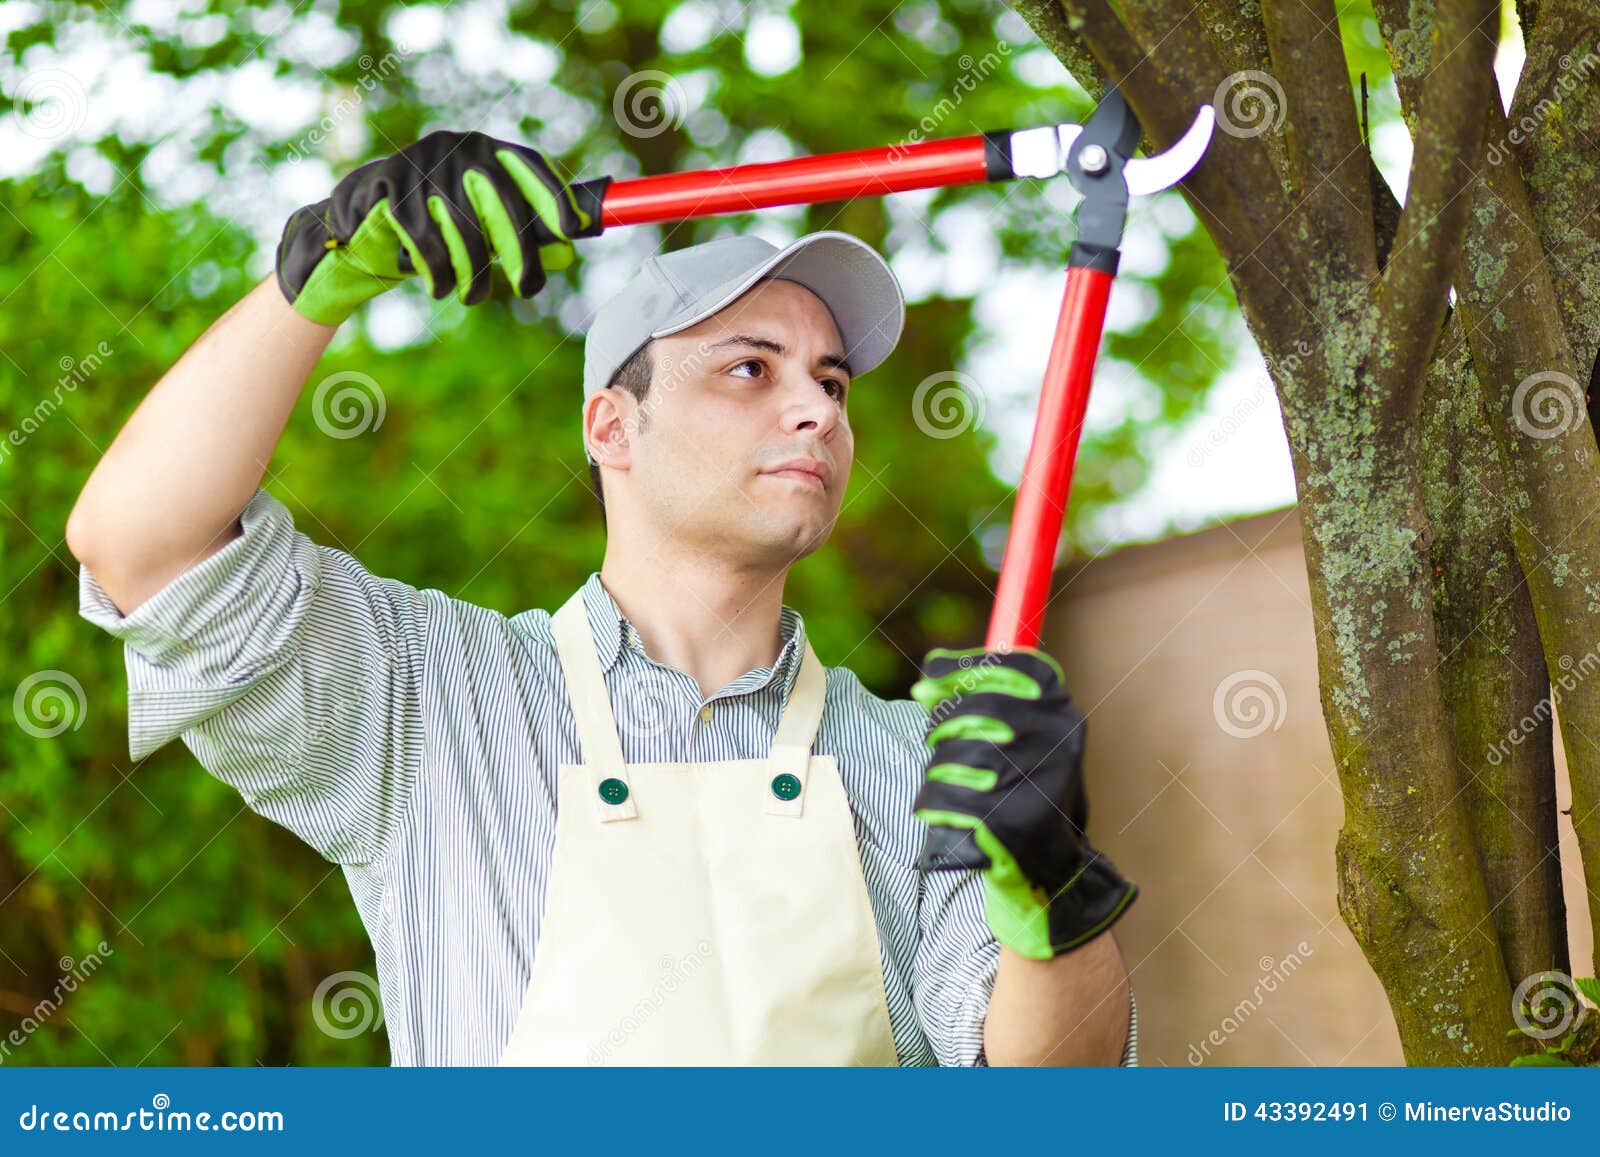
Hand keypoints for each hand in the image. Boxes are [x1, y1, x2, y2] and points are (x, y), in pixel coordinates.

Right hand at [275, 130, 599, 324]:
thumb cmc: (438, 222)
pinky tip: (439, 288)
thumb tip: (564, 254)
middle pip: (502, 200)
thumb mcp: (478, 222)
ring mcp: (425, 163)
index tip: (570, 231)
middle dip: (520, 251)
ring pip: (465, 227)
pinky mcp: (392, 184)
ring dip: (474, 274)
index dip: (553, 196)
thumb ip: (518, 232)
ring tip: (473, 297)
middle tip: (528, 289)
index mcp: (488, 150)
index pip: (530, 165)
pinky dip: (437, 271)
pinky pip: (426, 238)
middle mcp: (459, 148)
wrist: (364, 214)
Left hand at [911, 646, 1137, 958]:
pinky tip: (940, 810)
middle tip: (932, 740)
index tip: (926, 682)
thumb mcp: (1018, 736)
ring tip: (948, 782)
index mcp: (1060, 711)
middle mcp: (1058, 740)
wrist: (1049, 864)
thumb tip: (926, 679)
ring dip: (938, 770)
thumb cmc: (1020, 785)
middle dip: (941, 724)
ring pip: (954, 755)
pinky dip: (932, 804)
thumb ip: (979, 700)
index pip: (1009, 666)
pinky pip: (944, 798)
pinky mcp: (1011, 821)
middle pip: (973, 709)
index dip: (960, 669)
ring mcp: (1038, 781)